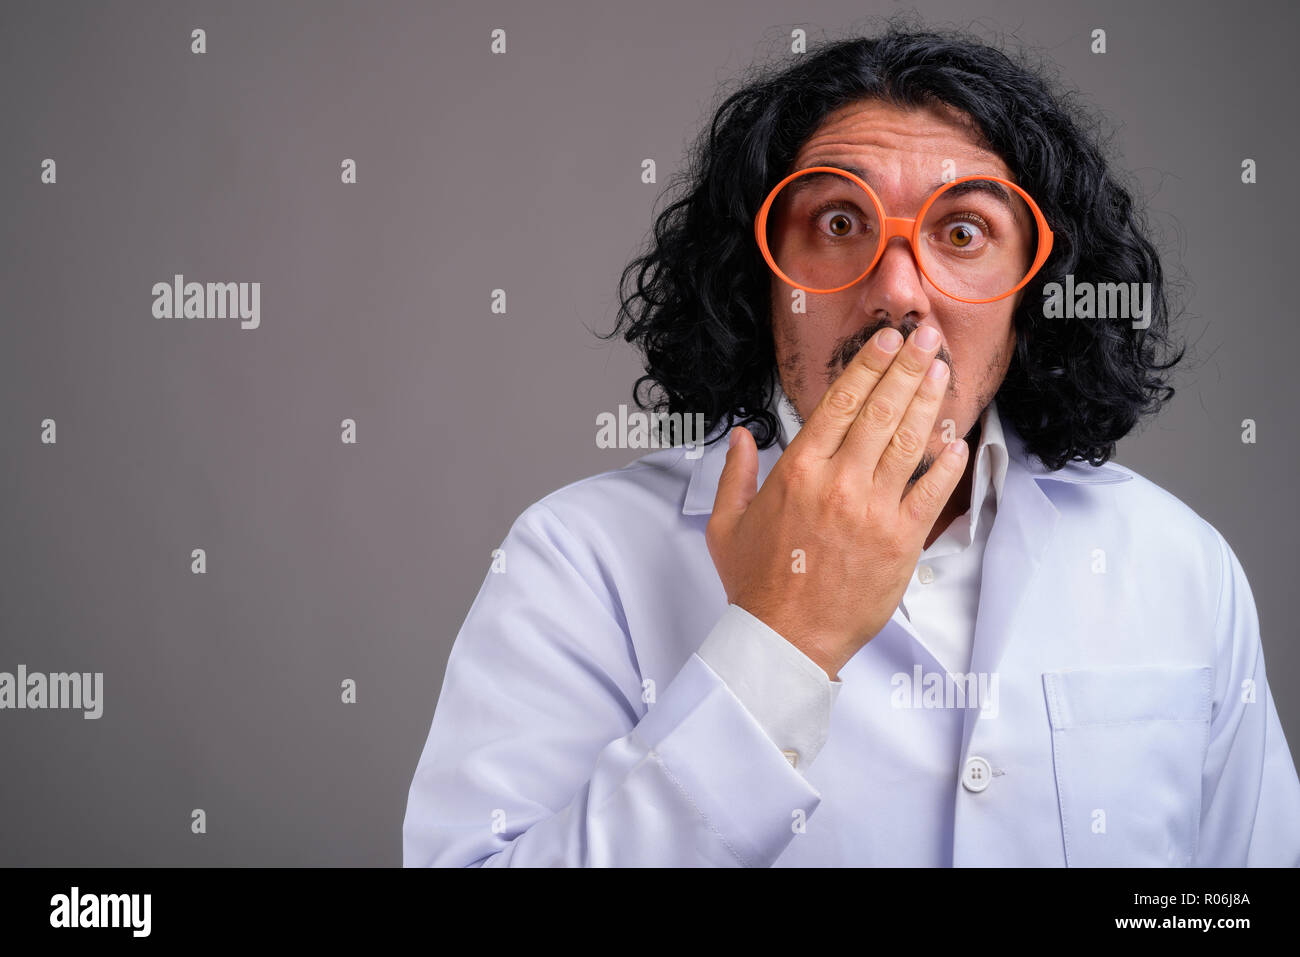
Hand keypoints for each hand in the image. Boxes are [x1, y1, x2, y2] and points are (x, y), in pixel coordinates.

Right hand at [705, 325, 967, 679]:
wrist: (785, 639)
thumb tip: (739, 436)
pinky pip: (930, 493)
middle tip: (926, 337)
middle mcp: (838, 482)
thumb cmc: (756, 584)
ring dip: (928, 401)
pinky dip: (946, 464)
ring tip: (942, 370)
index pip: (840, 402)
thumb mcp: (725, 524)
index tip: (886, 340)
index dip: (868, 365)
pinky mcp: (900, 541)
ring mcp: (873, 511)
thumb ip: (733, 474)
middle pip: (880, 410)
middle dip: (907, 367)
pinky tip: (956, 440)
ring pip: (908, 442)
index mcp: (797, 471)